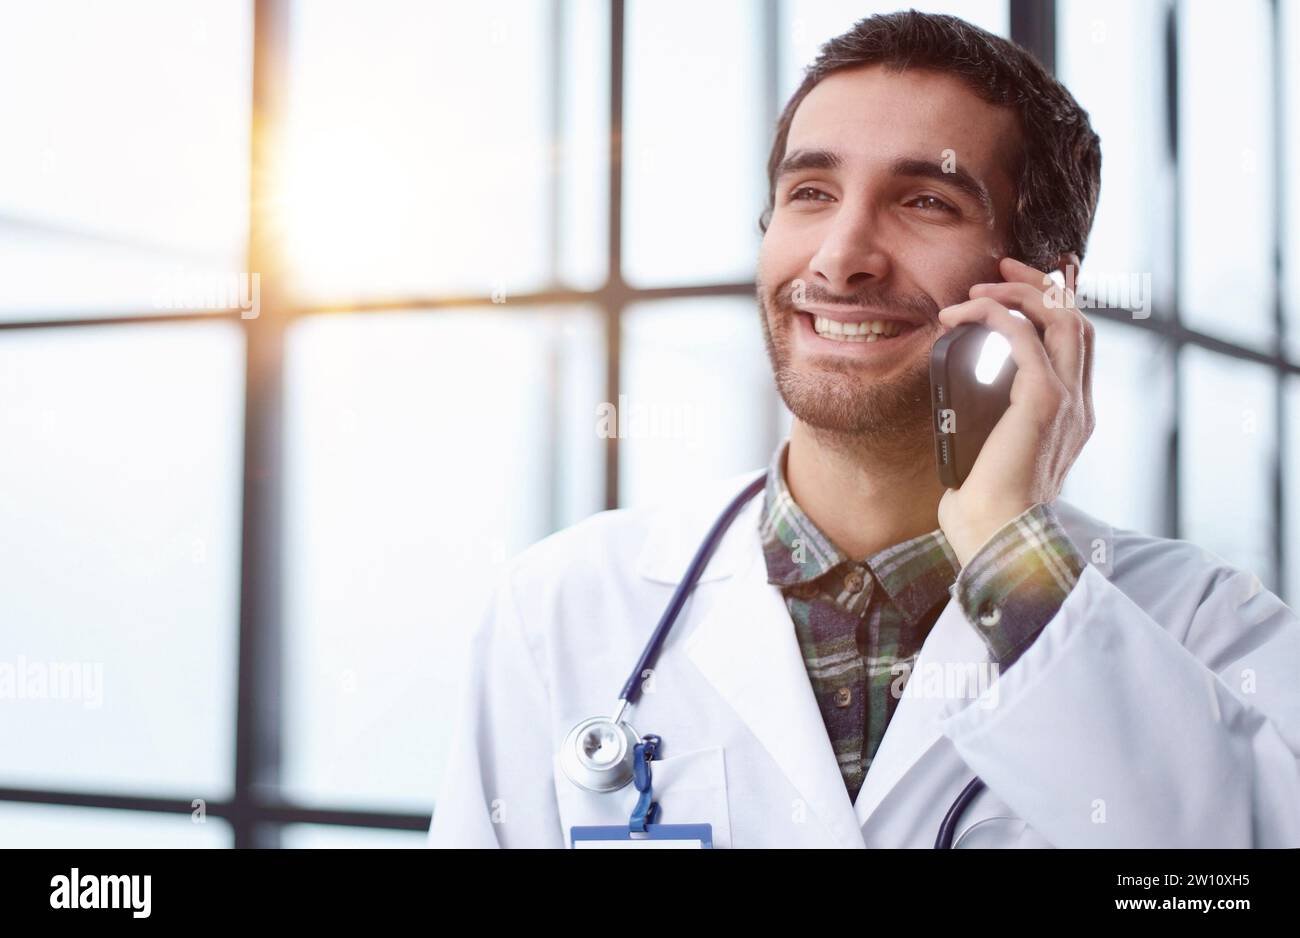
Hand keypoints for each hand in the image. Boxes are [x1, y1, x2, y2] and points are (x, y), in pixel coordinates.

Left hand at [935, 255, 1095, 566]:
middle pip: (1077, 319)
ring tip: (978, 289)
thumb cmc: (984, 508)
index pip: (1077, 343)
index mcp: (1073, 416)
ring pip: (1061, 317)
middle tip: (999, 268)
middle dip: (1040, 284)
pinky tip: (963, 313)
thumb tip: (959, 398)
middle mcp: (1079, 404)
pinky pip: (1025, 335)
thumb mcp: (990, 453)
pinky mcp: (1044, 401)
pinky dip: (994, 314)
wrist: (997, 538)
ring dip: (1018, 292)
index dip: (1055, 304)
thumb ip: (990, 423)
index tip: (1018, 284)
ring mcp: (1067, 401)